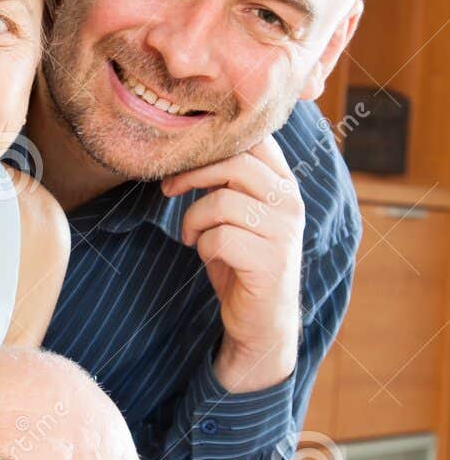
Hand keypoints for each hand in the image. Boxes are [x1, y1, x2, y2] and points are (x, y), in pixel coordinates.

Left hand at [162, 134, 303, 394]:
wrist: (260, 320)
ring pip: (222, 202)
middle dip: (191, 175)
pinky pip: (219, 238)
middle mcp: (291, 202)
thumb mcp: (236, 213)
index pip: (256, 140)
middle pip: (235, 164)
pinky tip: (207, 256)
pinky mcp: (270, 261)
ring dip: (193, 220)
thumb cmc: (241, 261)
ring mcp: (284, 232)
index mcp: (284, 184)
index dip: (213, 144)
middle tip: (168, 189)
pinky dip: (202, 247)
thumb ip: (226, 181)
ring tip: (191, 236)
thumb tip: (188, 149)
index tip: (184, 159)